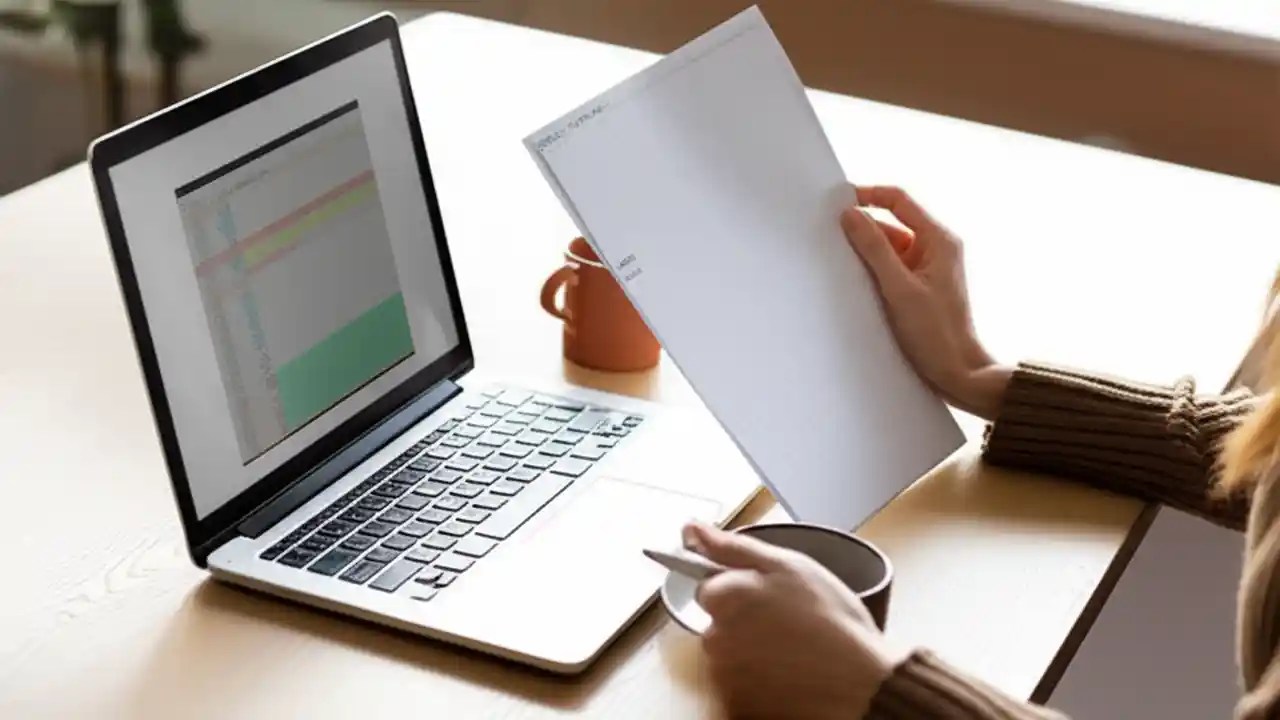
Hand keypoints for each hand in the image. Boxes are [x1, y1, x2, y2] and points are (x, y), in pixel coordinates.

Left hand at [685, 522, 908, 719]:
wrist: (863, 685)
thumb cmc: (833, 622)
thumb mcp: (789, 566)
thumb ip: (732, 547)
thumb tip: (691, 528)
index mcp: (724, 597)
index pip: (709, 588)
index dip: (740, 590)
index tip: (770, 598)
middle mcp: (714, 638)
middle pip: (718, 624)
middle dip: (745, 623)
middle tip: (789, 625)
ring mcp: (725, 677)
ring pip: (730, 657)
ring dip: (752, 654)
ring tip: (794, 653)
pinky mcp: (738, 706)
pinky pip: (740, 688)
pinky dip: (759, 684)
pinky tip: (789, 677)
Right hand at [840, 185, 1010, 419]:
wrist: (958, 372)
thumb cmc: (936, 332)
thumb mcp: (899, 288)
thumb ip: (874, 248)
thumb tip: (850, 215)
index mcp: (939, 239)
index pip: (899, 200)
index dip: (869, 195)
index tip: (839, 203)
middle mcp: (937, 248)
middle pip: (892, 224)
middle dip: (863, 230)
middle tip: (831, 240)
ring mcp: (929, 267)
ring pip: (889, 248)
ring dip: (867, 255)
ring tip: (843, 268)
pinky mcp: (920, 286)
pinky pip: (892, 268)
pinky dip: (874, 272)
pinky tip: (857, 285)